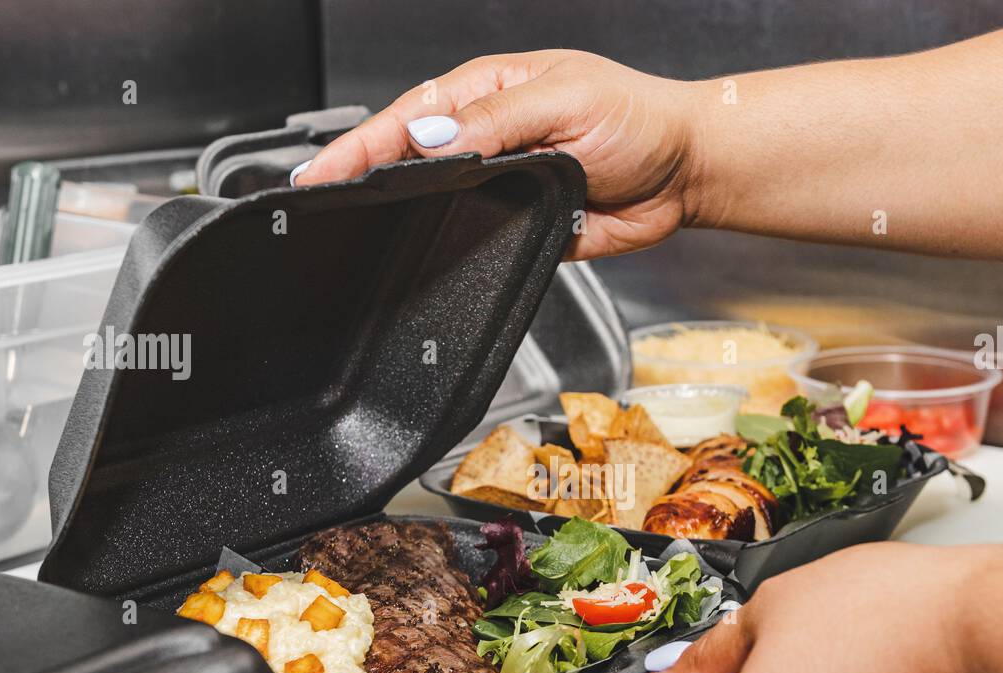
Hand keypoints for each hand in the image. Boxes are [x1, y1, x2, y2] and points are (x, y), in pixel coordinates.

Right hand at [296, 50, 703, 258]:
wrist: (684, 173)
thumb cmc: (638, 119)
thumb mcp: (565, 100)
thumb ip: (497, 120)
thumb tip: (433, 134)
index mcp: (489, 92)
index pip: (409, 116)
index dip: (360, 145)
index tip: (321, 172)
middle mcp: (488, 138)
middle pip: (410, 160)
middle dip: (364, 178)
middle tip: (318, 201)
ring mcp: (501, 183)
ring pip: (438, 202)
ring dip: (403, 214)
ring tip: (353, 229)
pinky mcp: (520, 223)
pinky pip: (475, 238)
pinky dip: (450, 244)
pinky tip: (422, 249)